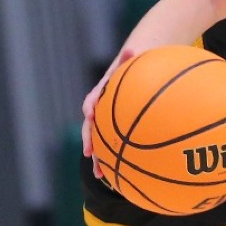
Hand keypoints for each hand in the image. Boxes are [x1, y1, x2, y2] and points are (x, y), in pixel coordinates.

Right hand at [82, 49, 136, 178]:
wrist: (134, 67)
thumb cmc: (135, 62)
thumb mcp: (134, 57)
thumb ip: (130, 57)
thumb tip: (132, 48)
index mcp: (104, 91)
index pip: (93, 99)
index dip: (91, 107)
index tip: (89, 114)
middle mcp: (101, 107)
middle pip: (91, 126)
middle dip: (90, 140)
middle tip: (90, 153)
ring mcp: (106, 119)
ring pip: (100, 140)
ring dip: (100, 157)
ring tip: (101, 175)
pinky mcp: (115, 127)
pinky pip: (114, 145)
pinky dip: (116, 159)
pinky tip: (123, 177)